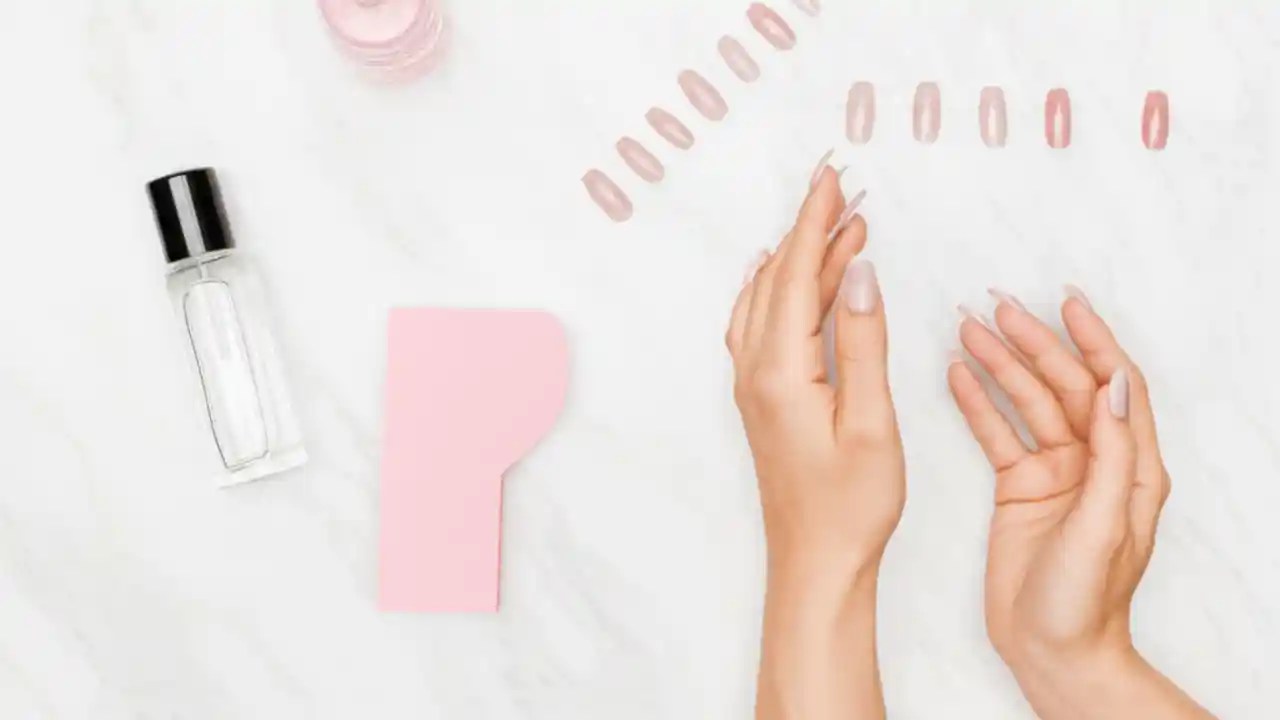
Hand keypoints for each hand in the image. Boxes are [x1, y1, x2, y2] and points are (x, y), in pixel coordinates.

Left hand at [727, 158, 901, 719]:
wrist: (814, 562)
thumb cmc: (850, 504)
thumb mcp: (871, 421)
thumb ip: (864, 343)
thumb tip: (860, 273)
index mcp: (780, 370)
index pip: (796, 275)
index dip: (814, 222)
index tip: (830, 177)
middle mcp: (755, 371)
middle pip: (778, 279)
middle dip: (809, 231)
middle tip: (841, 190)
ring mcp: (754, 386)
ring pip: (769, 301)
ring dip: (801, 260)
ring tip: (840, 227)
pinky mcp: (763, 400)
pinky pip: (765, 326)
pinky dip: (784, 292)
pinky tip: (794, 281)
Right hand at [948, 288, 1210, 718]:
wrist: (1051, 651)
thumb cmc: (1084, 602)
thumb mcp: (1103, 527)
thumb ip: (1109, 455)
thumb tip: (1112, 385)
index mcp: (1128, 467)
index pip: (1113, 385)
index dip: (1093, 340)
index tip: (1066, 302)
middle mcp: (1093, 462)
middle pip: (1062, 385)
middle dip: (1031, 343)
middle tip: (996, 307)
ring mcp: (1054, 473)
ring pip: (1025, 402)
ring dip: (998, 365)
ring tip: (967, 328)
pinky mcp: (1018, 487)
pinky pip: (997, 433)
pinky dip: (976, 402)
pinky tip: (958, 374)